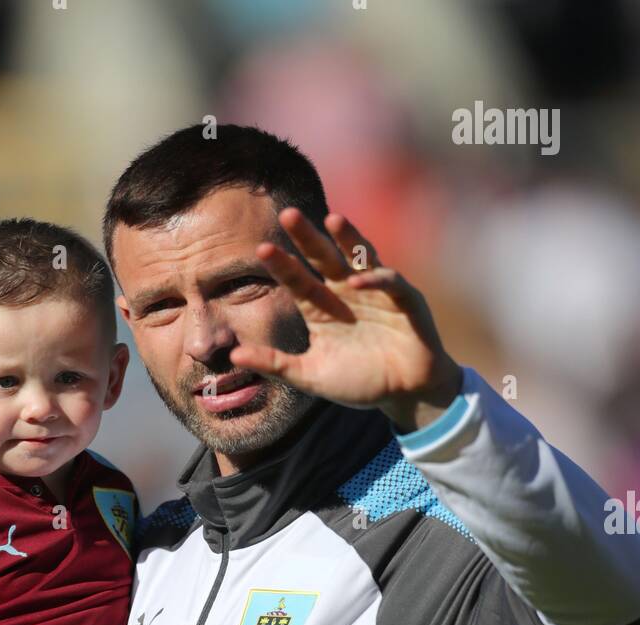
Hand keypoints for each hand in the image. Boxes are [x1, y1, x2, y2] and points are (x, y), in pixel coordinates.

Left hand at [228, 208, 462, 431]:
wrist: (404, 394)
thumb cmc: (359, 382)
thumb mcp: (310, 376)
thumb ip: (275, 364)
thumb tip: (234, 358)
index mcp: (322, 307)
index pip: (297, 279)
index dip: (282, 265)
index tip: (262, 249)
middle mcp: (346, 292)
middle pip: (324, 257)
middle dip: (308, 236)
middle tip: (288, 215)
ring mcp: (376, 293)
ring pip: (359, 256)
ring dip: (348, 237)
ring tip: (333, 219)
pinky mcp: (405, 301)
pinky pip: (390, 283)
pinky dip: (375, 280)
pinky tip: (357, 281)